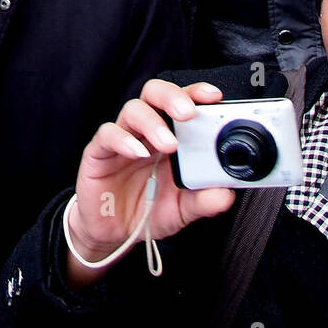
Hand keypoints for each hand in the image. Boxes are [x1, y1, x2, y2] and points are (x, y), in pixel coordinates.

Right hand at [65, 79, 234, 289]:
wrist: (114, 234)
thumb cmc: (149, 210)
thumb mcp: (182, 209)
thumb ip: (204, 200)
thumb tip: (227, 195)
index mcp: (169, 135)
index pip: (181, 102)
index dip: (196, 93)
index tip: (213, 96)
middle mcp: (145, 131)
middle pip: (155, 93)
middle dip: (173, 96)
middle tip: (188, 113)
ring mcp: (122, 139)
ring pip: (133, 109)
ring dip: (153, 122)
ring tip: (169, 144)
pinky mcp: (99, 153)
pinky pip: (108, 135)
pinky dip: (123, 140)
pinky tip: (138, 153)